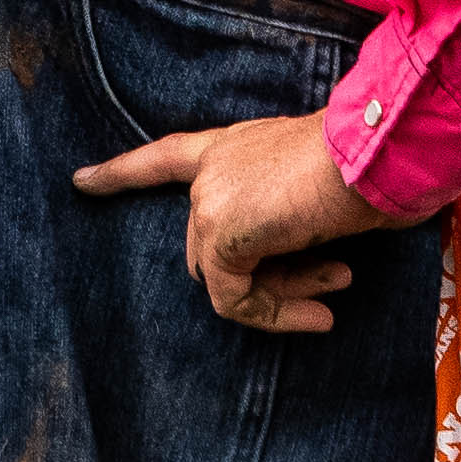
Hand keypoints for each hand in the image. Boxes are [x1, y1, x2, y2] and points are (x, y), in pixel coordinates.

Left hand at [71, 110, 401, 332]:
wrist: (380, 151)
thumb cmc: (372, 163)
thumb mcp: (318, 188)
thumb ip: (287, 215)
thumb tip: (298, 265)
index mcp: (232, 146)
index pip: (163, 157)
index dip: (122, 172)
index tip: (80, 181)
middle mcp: (213, 167)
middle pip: (208, 244)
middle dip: (268, 274)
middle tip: (330, 282)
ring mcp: (211, 198)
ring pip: (222, 274)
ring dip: (279, 295)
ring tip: (335, 289)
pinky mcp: (221, 231)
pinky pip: (232, 297)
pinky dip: (274, 316)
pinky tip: (322, 314)